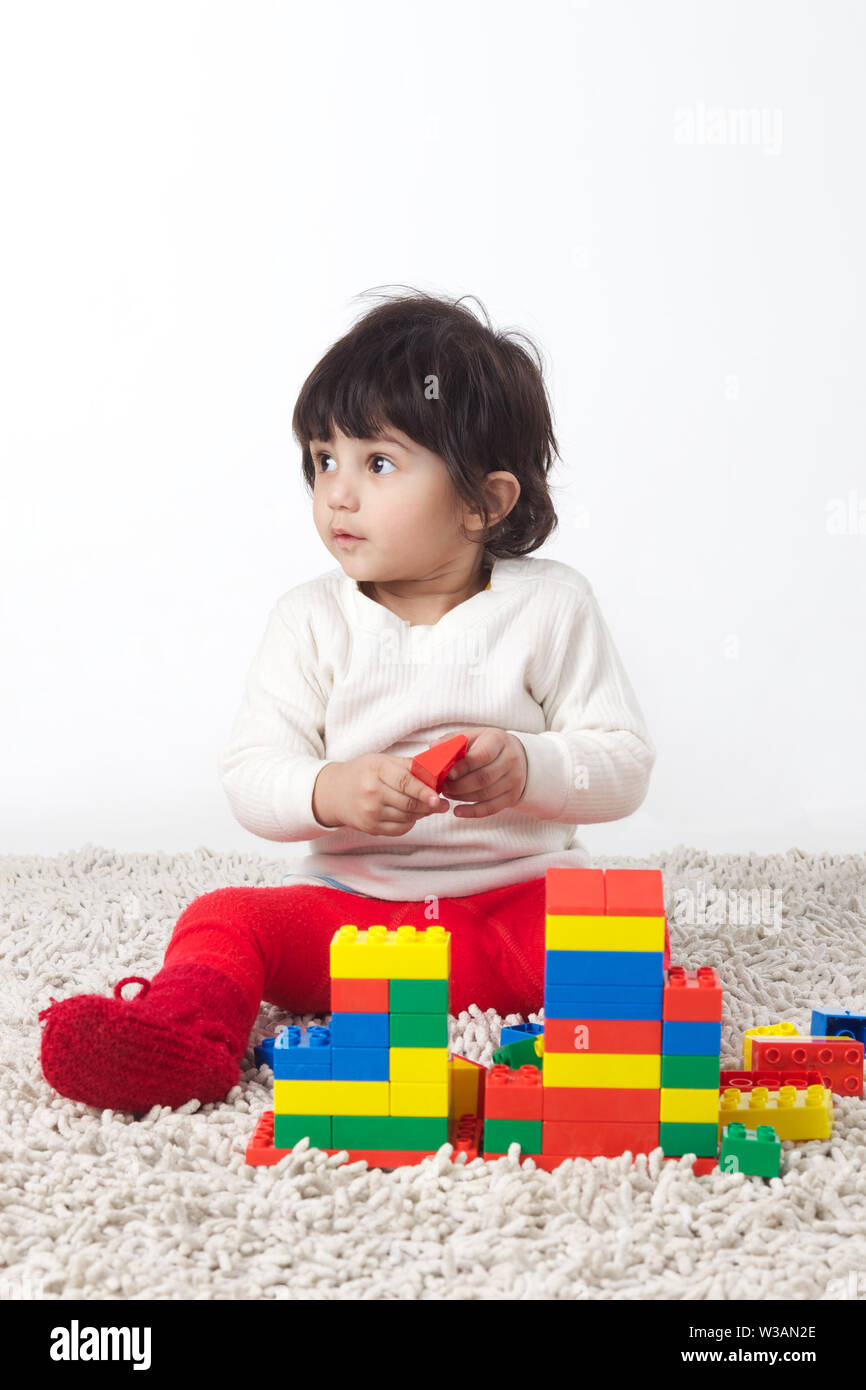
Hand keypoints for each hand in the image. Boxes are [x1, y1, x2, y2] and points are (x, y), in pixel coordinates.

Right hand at [312, 755, 448, 836]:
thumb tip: (435, 772)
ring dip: (421, 814)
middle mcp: (371, 792)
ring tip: (428, 807)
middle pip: (408, 803)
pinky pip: (399, 829)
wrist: (334, 792)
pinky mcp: (370, 827)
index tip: (439, 797)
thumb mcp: (382, 760)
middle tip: (442, 805)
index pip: (405, 782)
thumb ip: (407, 765)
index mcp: (376, 770)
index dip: (424, 791)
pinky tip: (411, 815)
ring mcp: (370, 812)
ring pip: (406, 817)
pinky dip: (409, 823)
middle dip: (429, 805)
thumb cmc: (363, 773)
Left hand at [440, 728, 528, 817]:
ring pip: (486, 794)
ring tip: (448, 794)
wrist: (515, 756)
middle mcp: (510, 760)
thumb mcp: (472, 736)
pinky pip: (491, 808)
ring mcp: (514, 779)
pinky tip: (457, 811)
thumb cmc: (485, 745)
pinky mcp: (512, 796)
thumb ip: (452, 741)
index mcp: (498, 740)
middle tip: (443, 787)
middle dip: (459, 785)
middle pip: (484, 778)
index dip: (464, 767)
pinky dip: (472, 812)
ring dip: (462, 797)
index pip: (482, 755)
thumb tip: (433, 747)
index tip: (448, 773)